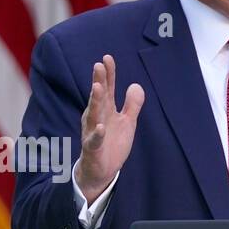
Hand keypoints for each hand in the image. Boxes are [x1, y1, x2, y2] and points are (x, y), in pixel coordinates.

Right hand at [75, 54, 144, 203]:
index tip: (107, 58)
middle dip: (98, 81)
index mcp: (105, 110)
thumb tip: (136, 85)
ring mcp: (92, 132)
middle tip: (99, 66)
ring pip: (93, 115)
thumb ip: (132, 104)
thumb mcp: (127, 122)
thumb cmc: (112, 143)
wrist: (101, 170)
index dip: (108, 74)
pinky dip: (96, 134)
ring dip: (95, 102)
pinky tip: (100, 127)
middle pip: (98, 97)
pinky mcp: (92, 148)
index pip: (106, 88)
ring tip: (98, 88)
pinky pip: (94, 140)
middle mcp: (96, 118)